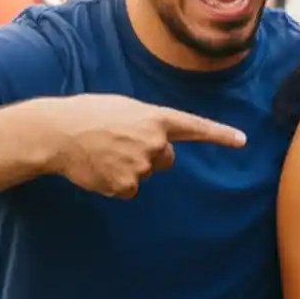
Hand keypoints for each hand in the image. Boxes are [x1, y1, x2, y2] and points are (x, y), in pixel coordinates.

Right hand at [23, 94, 246, 198]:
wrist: (58, 132)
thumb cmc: (89, 115)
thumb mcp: (125, 109)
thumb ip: (148, 124)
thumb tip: (160, 145)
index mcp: (155, 118)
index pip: (195, 127)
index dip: (220, 135)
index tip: (242, 140)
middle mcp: (154, 142)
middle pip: (166, 159)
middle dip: (149, 154)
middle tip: (119, 143)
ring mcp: (141, 165)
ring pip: (145, 174)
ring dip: (127, 167)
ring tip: (103, 152)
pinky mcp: (126, 185)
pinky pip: (128, 189)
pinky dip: (115, 182)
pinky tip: (99, 168)